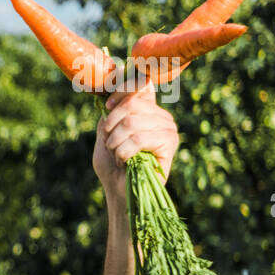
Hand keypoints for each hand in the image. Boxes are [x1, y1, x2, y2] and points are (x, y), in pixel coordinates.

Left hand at [93, 80, 179, 199]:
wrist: (118, 190)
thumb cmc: (111, 164)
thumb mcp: (105, 132)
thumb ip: (110, 111)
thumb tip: (113, 85)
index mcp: (146, 109)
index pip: (141, 84)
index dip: (122, 89)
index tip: (106, 108)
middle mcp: (160, 115)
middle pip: (131, 104)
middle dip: (111, 125)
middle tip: (109, 143)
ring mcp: (167, 128)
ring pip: (132, 122)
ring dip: (115, 142)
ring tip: (117, 154)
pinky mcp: (170, 143)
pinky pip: (139, 138)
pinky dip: (123, 151)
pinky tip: (125, 161)